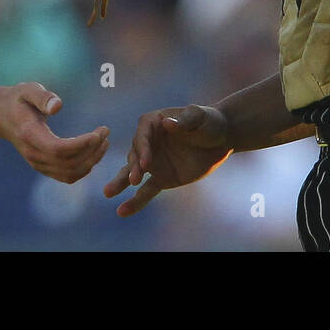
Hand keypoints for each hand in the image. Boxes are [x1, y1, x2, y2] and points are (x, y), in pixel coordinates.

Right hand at [0, 82, 109, 183]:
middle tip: (105, 133)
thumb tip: (58, 106)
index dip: (82, 144)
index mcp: (29, 135)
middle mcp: (32, 154)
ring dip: (91, 161)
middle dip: (92, 151)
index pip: (59, 149)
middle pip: (68, 163)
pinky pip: (66, 176)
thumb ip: (42, 96)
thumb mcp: (27, 89)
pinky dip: (84, 168)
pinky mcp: (42, 167)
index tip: (99, 132)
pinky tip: (94, 153)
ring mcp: (36, 163)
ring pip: (69, 173)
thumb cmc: (18, 99)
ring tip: (104, 142)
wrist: (0, 115)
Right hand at [103, 104, 233, 215]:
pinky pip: (146, 192)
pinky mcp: (161, 178)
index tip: (146, 163)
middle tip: (134, 179)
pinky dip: (134, 202)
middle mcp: (148, 142)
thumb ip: (185, 120)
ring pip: (133, 173)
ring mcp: (153, 161)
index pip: (142, 136)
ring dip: (121, 182)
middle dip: (134, 167)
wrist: (221, 140)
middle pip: (135, 154)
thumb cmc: (209, 122)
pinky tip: (121, 212)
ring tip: (108, 192)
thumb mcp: (200, 117)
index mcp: (153, 122)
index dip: (143, 149)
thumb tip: (167, 124)